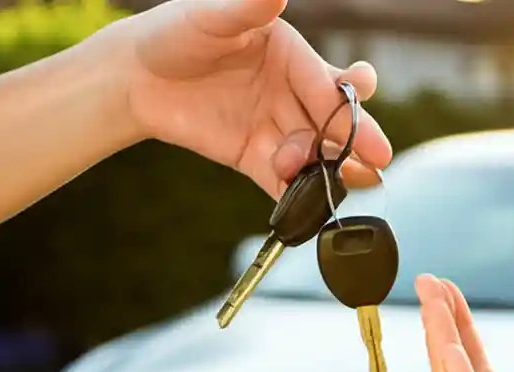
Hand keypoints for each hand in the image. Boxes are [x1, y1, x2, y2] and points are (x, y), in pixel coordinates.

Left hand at [105, 0, 391, 197]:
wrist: (135, 76)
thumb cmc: (175, 32)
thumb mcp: (208, 16)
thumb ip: (246, 9)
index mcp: (291, 54)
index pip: (323, 80)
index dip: (342, 98)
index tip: (356, 109)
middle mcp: (291, 91)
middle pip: (332, 120)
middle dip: (356, 139)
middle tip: (378, 158)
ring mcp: (275, 126)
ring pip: (311, 153)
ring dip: (321, 169)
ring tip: (324, 182)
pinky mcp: (254, 156)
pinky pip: (280, 180)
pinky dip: (294, 196)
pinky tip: (305, 210)